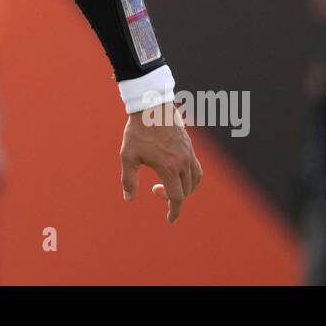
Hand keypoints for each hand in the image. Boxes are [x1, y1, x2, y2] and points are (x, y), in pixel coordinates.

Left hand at [120, 99, 202, 223]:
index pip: (177, 197)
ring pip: (194, 180)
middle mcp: (183, 162)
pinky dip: (190, 176)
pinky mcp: (190, 146)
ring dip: (185, 189)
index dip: (174, 212)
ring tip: (170, 187)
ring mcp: (189, 153)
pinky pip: (196, 168)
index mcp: (169, 167)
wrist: (151, 105)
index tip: (170, 220)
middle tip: (154, 190)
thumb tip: (129, 199)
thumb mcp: (128, 156)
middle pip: (186, 191)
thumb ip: (129, 179)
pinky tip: (176, 172)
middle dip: (173, 198)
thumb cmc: (138, 130)